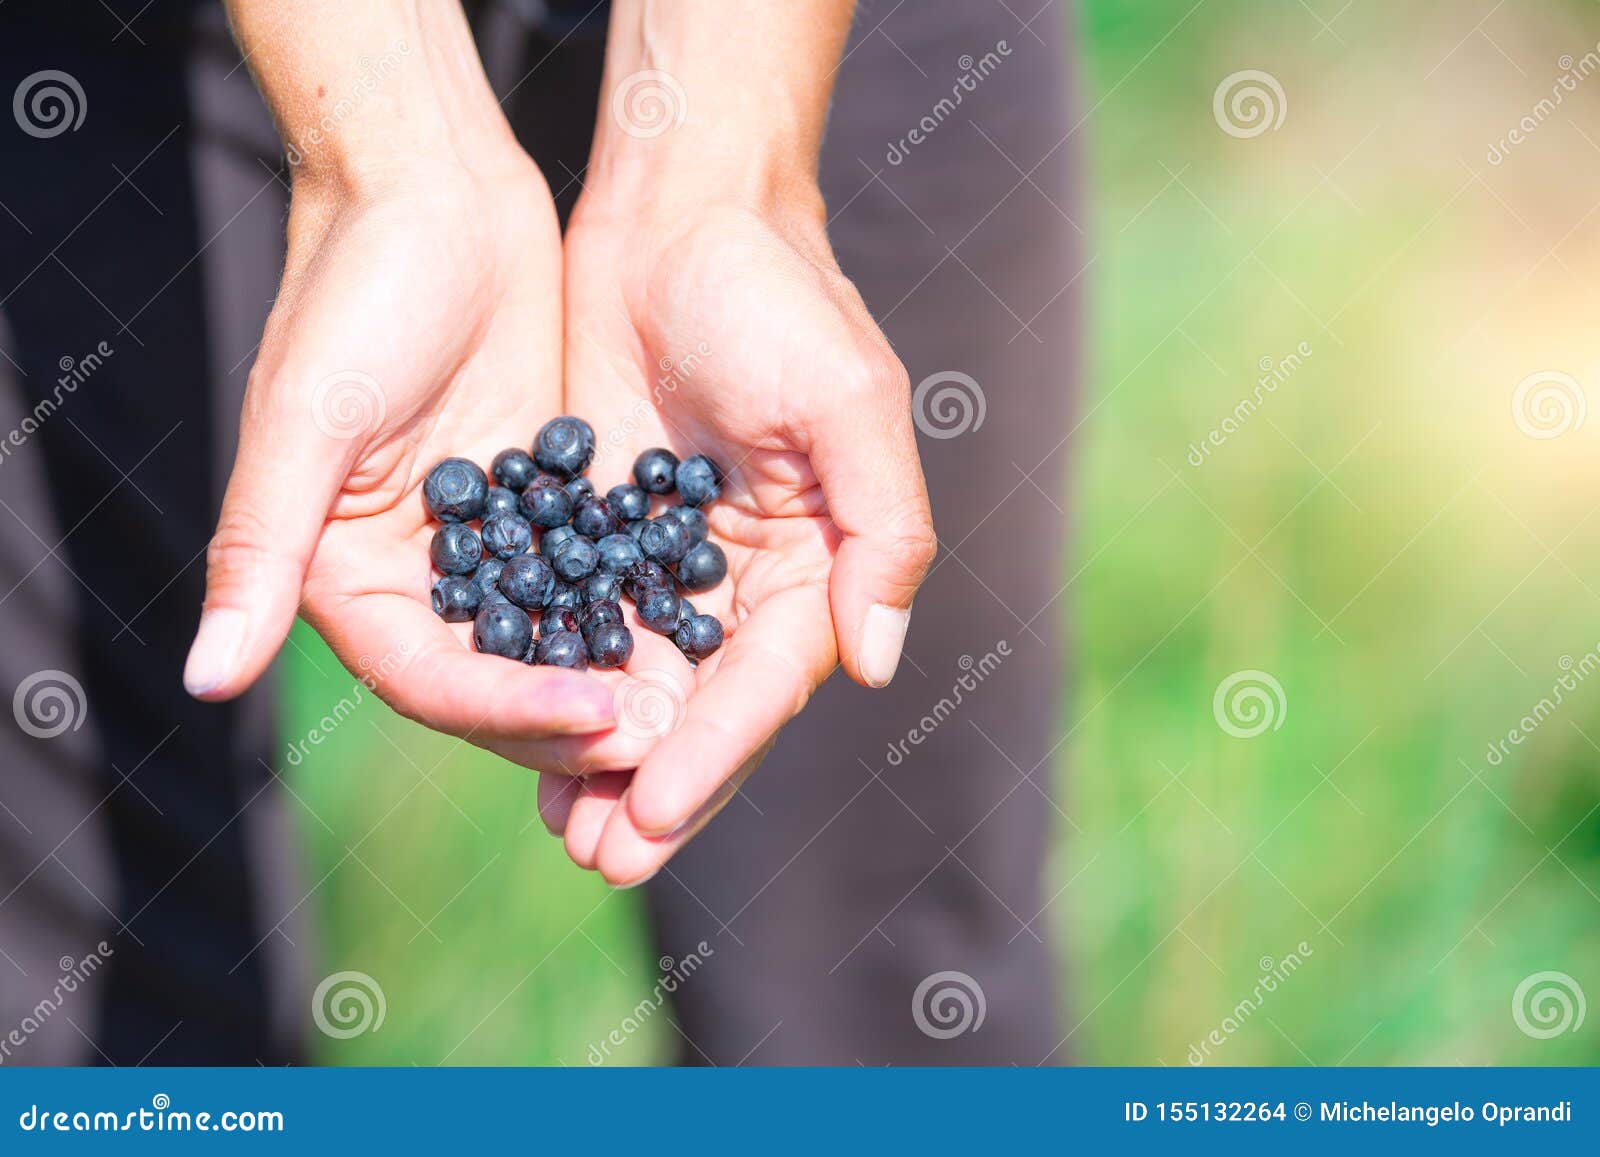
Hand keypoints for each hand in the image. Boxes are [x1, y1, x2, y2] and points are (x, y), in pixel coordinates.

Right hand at [183, 159, 653, 773]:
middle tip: (661, 734)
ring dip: (613, 676)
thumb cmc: (353, 292)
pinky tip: (699, 630)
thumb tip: (204, 678)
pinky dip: (636, 607)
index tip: (595, 713)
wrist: (433, 192)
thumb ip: (259, 553)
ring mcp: (488, 543)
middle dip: (572, 711)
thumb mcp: (306, 425)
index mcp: (347, 577)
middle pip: (497, 681)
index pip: (430, 679)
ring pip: (553, 640)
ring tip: (688, 706)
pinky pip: (594, 574)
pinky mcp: (545, 502)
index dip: (507, 707)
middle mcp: (417, 576)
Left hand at [545, 195, 935, 884]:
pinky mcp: (599, 529)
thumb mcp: (849, 402)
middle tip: (602, 860)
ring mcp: (667, 560)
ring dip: (602, 763)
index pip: (765, 682)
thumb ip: (879, 531)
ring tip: (565, 836)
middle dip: (656, 786)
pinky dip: (554, 685)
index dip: (714, 752)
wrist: (681, 210)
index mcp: (815, 563)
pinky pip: (578, 627)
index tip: (653, 812)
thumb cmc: (778, 296)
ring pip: (639, 686)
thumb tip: (875, 665)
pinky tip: (520, 740)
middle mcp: (746, 579)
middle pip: (703, 707)